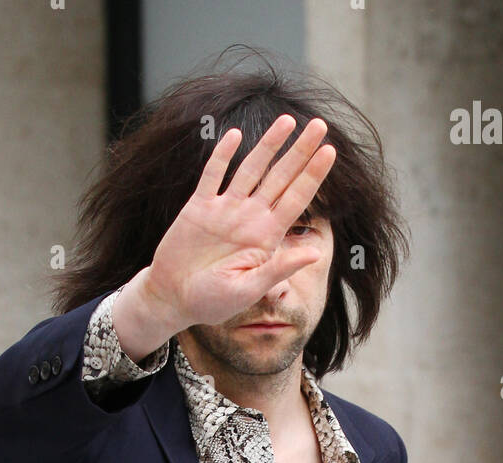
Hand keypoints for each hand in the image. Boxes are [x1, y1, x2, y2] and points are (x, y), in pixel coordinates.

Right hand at [115, 115, 335, 356]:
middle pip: (280, 177)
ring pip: (251, 169)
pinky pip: (212, 175)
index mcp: (265, 237)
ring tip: (287, 120)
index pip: (296, 199)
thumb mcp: (249, 290)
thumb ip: (279, 269)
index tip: (330, 151)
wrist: (173, 299)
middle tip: (319, 124)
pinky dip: (222, 156)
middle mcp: (249, 218)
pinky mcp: (199, 207)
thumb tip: (315, 253)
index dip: (312, 175)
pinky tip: (235, 135)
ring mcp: (224, 210)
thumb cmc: (212, 301)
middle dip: (299, 151)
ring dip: (268, 145)